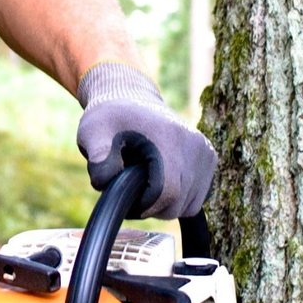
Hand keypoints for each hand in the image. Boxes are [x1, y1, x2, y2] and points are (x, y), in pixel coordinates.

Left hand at [75, 63, 216, 219]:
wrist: (131, 97)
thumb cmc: (110, 117)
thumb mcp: (93, 132)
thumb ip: (98, 159)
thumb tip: (106, 182)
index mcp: (170, 139)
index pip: (167, 193)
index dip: (142, 204)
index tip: (124, 193)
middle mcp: (195, 145)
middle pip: (178, 203)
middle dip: (150, 206)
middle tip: (130, 187)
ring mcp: (205, 152)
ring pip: (189, 206)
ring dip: (164, 204)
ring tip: (144, 182)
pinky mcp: (209, 158)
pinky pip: (196, 198)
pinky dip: (178, 198)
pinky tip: (160, 180)